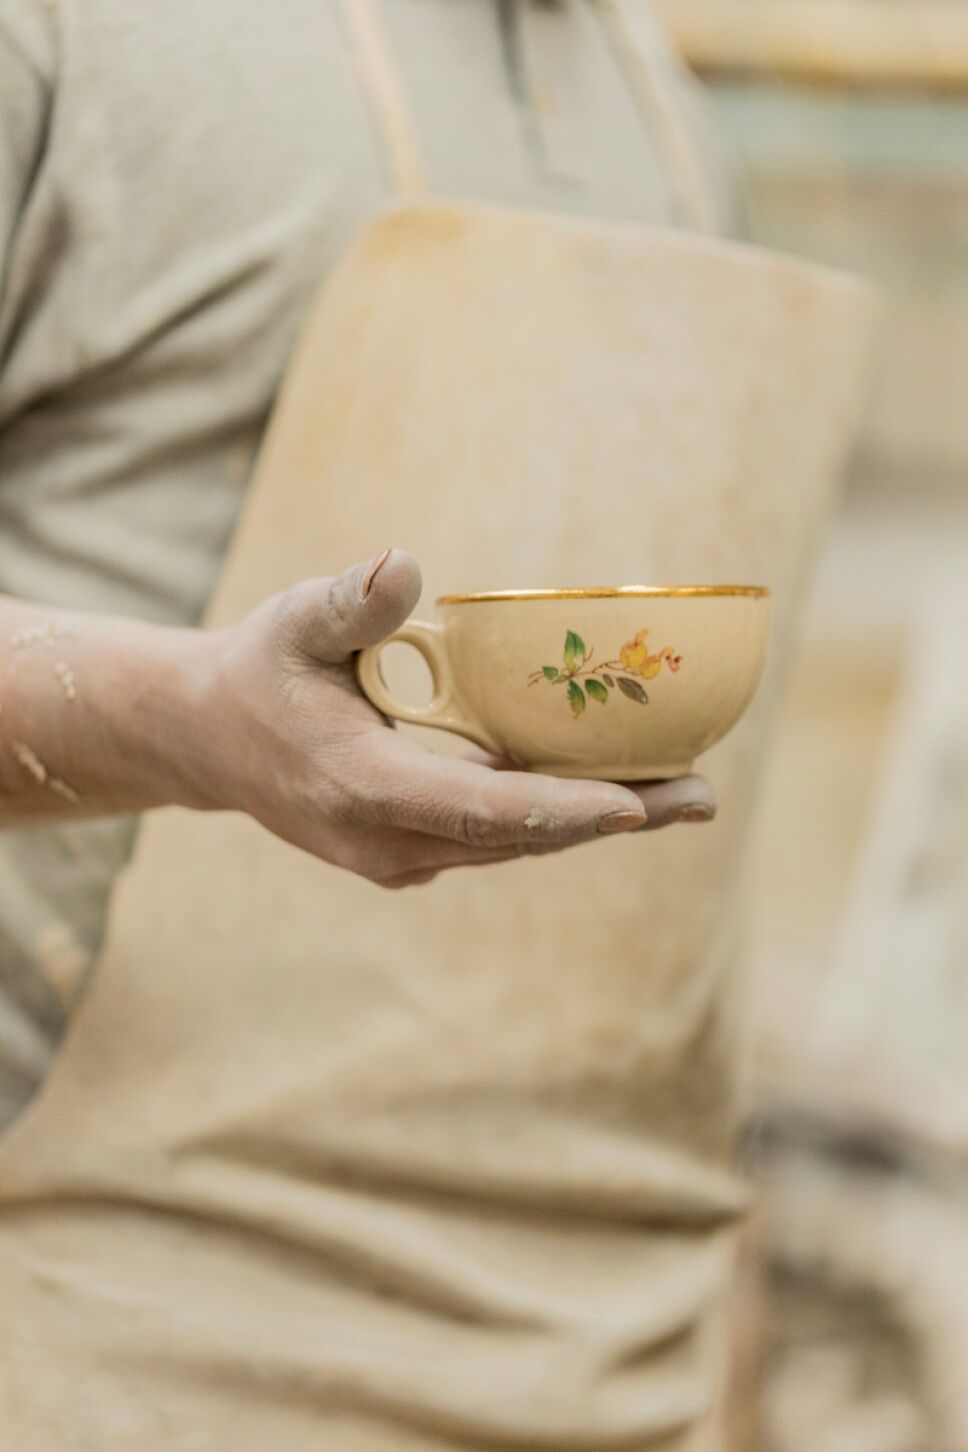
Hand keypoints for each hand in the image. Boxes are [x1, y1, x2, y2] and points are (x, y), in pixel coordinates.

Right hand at [195, 550, 716, 887]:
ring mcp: (399, 857)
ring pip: (516, 845)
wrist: (209, 739)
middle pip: (521, 839)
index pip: (481, 812)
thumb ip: (349, 603)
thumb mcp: (293, 623)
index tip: (634, 806)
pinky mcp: (410, 852)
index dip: (561, 811)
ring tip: (684, 794)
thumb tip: (405, 564)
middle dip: (614, 819)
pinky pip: (496, 839)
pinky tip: (617, 789)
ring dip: (596, 822)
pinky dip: (556, 816)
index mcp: (364, 789)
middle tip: (701, 796)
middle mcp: (388, 841)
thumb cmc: (260, 670)